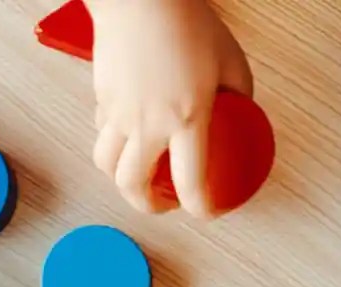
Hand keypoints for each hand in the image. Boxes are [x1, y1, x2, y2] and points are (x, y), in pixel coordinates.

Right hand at [88, 0, 251, 217]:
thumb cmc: (186, 21)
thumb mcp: (230, 59)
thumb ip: (237, 93)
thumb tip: (239, 113)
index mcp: (186, 118)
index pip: (190, 183)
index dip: (200, 208)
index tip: (206, 211)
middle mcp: (146, 123)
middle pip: (132, 186)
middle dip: (148, 206)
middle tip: (163, 203)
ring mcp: (118, 113)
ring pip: (106, 166)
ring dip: (122, 179)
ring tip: (138, 177)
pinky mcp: (101, 99)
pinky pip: (102, 134)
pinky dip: (113, 144)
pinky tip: (128, 136)